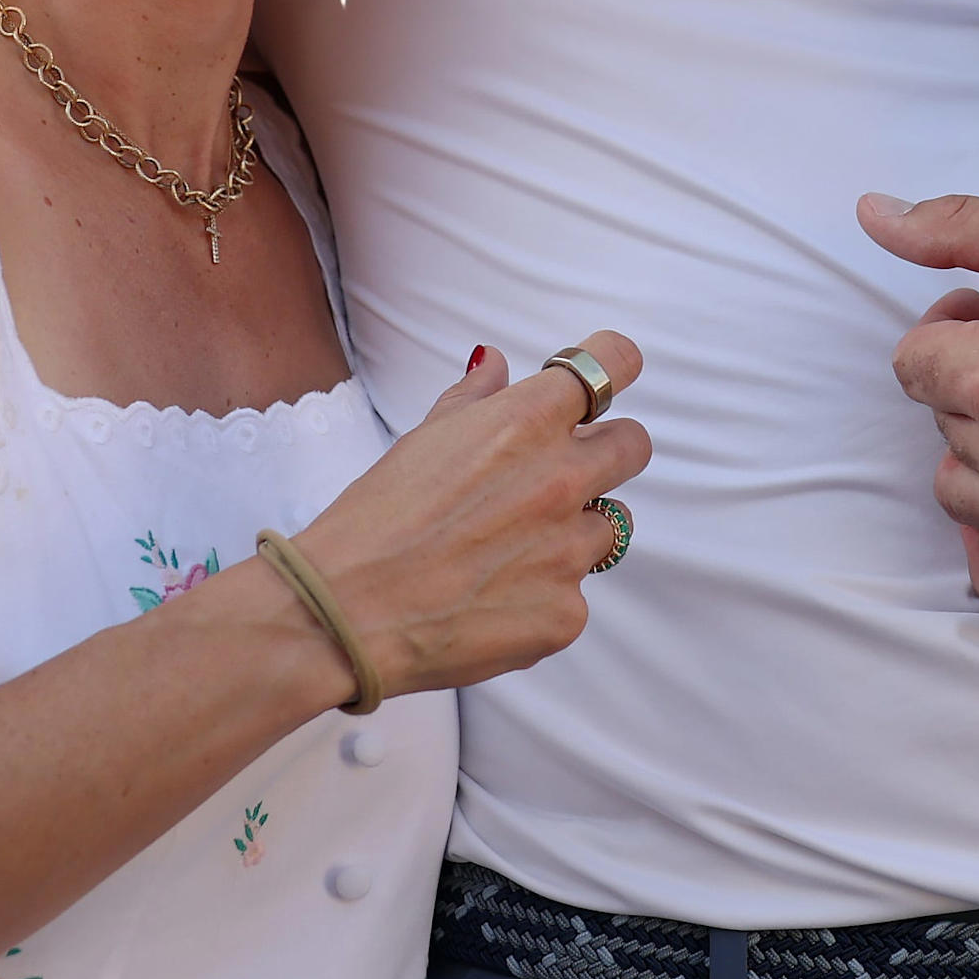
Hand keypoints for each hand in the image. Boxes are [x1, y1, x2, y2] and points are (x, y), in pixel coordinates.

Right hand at [290, 339, 652, 696]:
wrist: (344, 615)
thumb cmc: (373, 521)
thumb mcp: (421, 441)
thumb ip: (473, 400)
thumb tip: (496, 363)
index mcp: (526, 422)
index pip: (614, 363)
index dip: (611, 366)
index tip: (603, 377)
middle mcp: (561, 479)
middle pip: (633, 446)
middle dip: (605, 453)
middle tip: (557, 474)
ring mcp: (569, 552)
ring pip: (610, 528)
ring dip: (572, 533)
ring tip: (505, 551)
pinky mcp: (566, 614)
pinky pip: (573, 596)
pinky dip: (541, 597)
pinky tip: (488, 601)